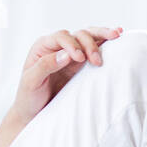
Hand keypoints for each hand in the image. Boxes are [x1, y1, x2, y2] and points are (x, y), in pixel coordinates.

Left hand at [6, 26, 122, 128]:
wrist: (35, 112)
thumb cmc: (28, 96)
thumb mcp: (31, 82)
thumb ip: (45, 66)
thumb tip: (66, 54)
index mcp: (43, 46)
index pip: (61, 37)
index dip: (72, 44)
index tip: (79, 58)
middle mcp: (58, 46)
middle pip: (78, 35)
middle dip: (90, 44)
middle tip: (97, 61)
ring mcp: (71, 53)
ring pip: (89, 37)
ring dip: (102, 36)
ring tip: (117, 35)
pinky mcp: (82, 63)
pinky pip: (95, 48)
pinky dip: (106, 42)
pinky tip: (118, 37)